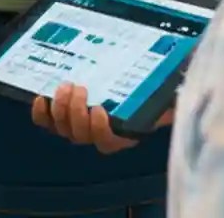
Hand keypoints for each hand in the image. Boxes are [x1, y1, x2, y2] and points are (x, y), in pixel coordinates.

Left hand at [32, 83, 173, 154]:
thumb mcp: (165, 90)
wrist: (132, 81)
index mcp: (123, 133)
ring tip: (65, 86)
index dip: (100, 130)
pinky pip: (47, 122)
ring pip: (63, 129)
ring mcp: (78, 126)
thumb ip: (171, 93)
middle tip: (80, 88)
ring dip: (61, 109)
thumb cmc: (151, 87)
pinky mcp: (63, 116)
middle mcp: (99, 134)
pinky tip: (42, 97)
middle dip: (76, 112)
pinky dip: (42, 113)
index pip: (107, 142)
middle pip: (80, 135)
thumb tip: (182, 84)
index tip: (101, 109)